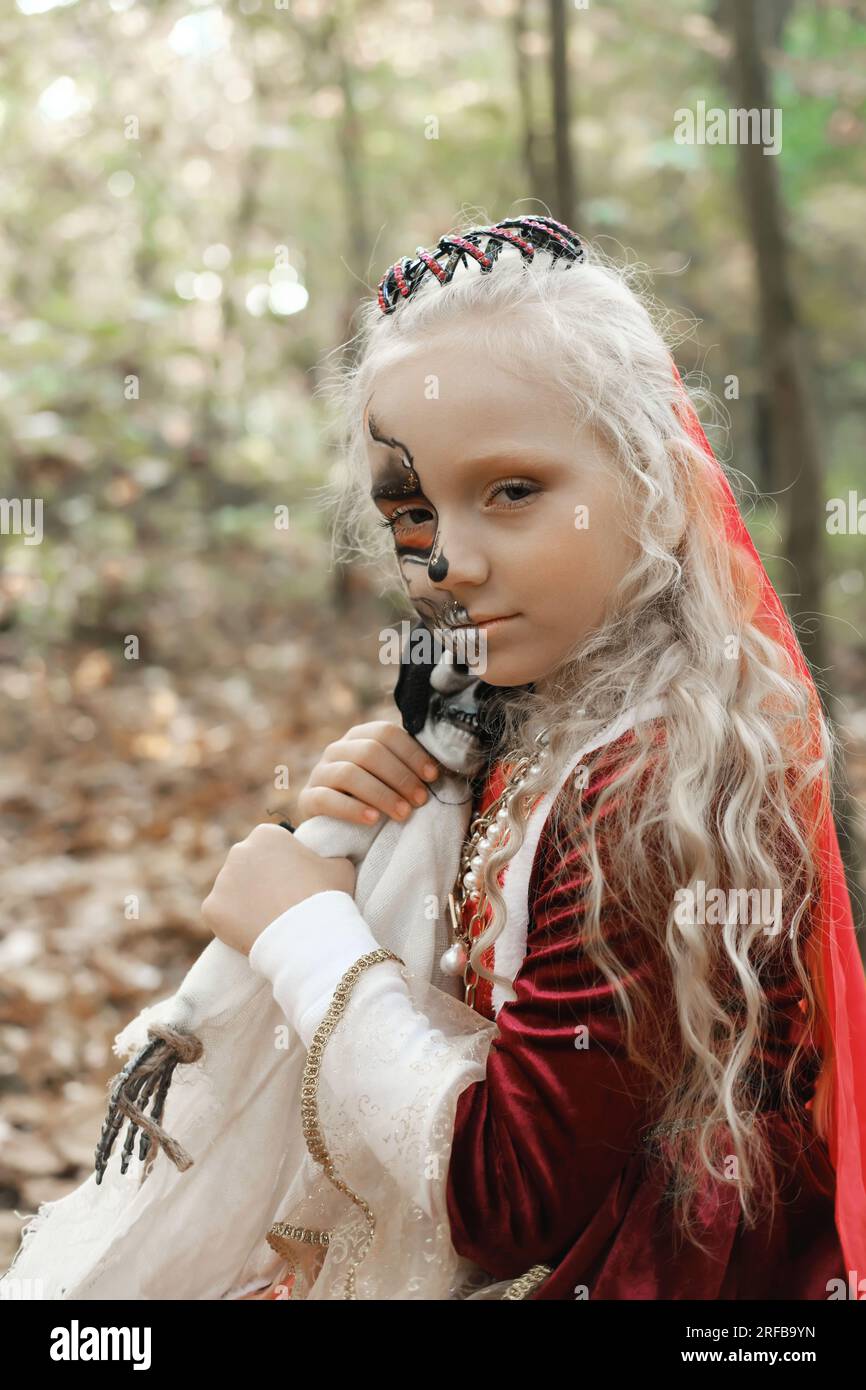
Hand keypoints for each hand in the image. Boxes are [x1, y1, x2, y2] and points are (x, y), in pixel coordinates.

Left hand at [201, 824, 355, 955]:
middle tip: (280, 903)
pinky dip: (232, 923)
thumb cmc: (326, 899)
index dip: (283, 864)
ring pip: (232, 890)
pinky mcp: (210, 908)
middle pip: (247, 865)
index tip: (294, 882)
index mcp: (266, 834)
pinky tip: (253, 932)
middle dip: (260, 880)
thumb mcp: (340, 866)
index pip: (269, 845)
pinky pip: (220, 914)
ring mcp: (221, 880)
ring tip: (269, 921)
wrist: (308, 939)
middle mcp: (239, 850)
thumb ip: (328, 855)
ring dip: (246, 901)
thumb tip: (328, 856)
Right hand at [296, 720, 439, 827]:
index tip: (432, 776)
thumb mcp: (387, 777)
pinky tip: (373, 820)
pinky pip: (327, 799)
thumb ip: (405, 766)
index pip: (386, 733)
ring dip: (382, 794)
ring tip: (403, 814)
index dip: (412, 753)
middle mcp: (337, 749)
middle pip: (370, 752)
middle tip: (420, 800)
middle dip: (400, 777)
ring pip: (349, 773)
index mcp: (359, 737)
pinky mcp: (307, 799)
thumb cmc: (371, 797)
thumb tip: (438, 769)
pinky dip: (353, 809)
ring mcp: (319, 773)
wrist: (333, 824)